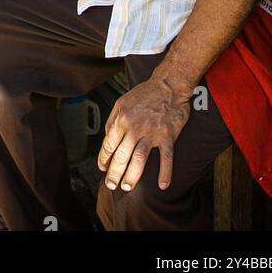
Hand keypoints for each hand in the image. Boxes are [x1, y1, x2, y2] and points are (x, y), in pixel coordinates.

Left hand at [97, 76, 191, 193]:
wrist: (168, 85)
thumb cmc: (144, 94)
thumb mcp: (121, 102)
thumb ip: (113, 120)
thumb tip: (107, 138)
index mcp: (122, 119)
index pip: (109, 144)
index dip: (104, 159)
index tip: (102, 169)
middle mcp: (135, 128)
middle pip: (122, 156)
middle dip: (115, 173)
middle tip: (112, 186)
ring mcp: (152, 133)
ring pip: (139, 160)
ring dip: (132, 176)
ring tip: (127, 187)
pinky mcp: (168, 136)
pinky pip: (166, 158)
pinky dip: (164, 173)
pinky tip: (162, 185)